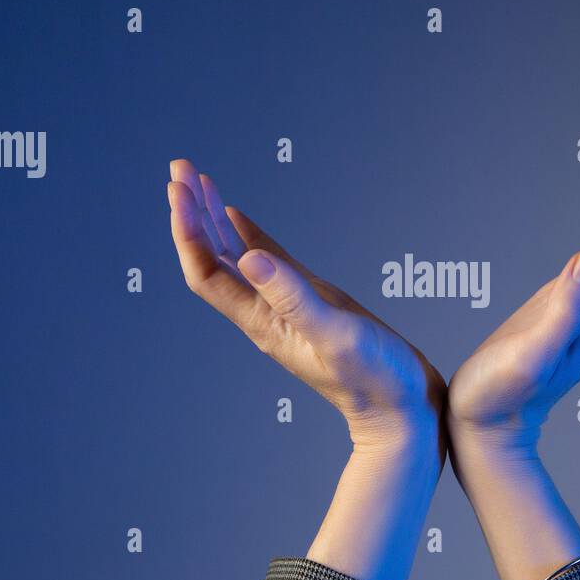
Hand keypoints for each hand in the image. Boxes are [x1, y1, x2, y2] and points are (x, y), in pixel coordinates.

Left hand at [166, 158, 444, 579]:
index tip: (179, 189)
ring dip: (212, 220)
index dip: (188, 230)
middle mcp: (264, 313)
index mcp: (263, 321)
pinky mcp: (308, 302)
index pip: (206, 271)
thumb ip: (294, 297)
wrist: (401, 409)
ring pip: (234, 257)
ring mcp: (284, 307)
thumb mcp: (336, 334)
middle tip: (178, 170)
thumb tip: (249, 257)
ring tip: (196, 181)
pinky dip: (246, 236)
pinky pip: (266, 263)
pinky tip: (236, 216)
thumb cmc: (375, 380)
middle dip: (191, 214)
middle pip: (210, 259)